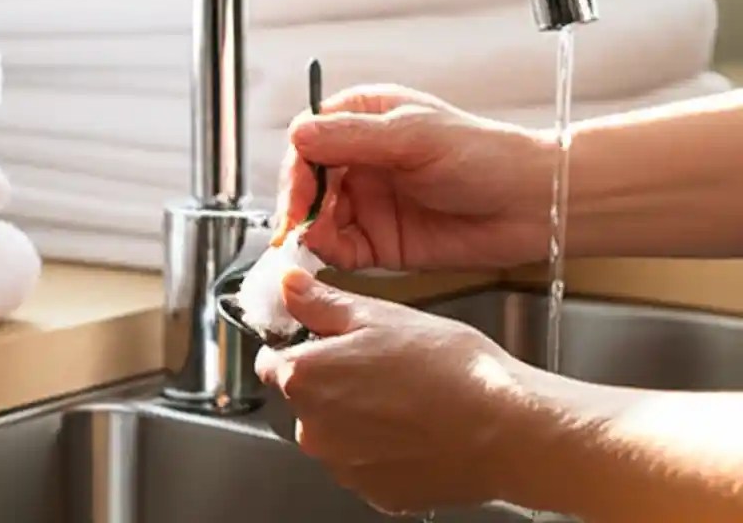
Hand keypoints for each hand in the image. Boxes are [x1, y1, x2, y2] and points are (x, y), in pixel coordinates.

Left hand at [255, 268, 534, 515]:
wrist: (506, 429)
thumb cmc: (448, 368)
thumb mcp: (379, 315)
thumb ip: (322, 303)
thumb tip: (287, 286)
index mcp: (304, 377)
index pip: (273, 360)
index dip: (300, 345)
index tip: (327, 340)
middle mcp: (312, 429)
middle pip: (306, 399)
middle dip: (334, 381)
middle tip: (382, 365)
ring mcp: (343, 467)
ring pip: (335, 433)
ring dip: (357, 417)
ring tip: (406, 397)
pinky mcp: (375, 493)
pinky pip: (365, 465)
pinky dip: (382, 449)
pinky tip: (416, 429)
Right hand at [274, 84, 554, 269]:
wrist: (531, 207)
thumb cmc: (487, 157)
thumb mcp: (416, 137)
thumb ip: (354, 137)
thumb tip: (300, 134)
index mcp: (365, 120)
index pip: (309, 140)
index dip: (298, 168)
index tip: (298, 194)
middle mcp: (361, 159)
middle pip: (306, 182)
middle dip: (298, 205)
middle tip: (296, 227)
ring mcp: (368, 201)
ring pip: (317, 217)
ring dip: (308, 231)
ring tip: (312, 243)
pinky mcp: (378, 240)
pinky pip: (338, 248)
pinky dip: (325, 253)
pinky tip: (327, 254)